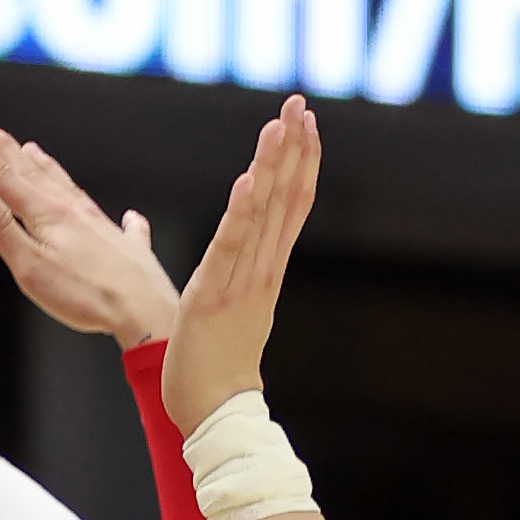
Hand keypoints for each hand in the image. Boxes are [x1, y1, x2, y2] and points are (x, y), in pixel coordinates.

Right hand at [0, 118, 181, 349]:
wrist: (144, 311)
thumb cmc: (85, 296)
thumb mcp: (30, 267)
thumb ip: (2, 227)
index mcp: (46, 213)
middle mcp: (72, 208)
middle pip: (30, 171)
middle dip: (2, 148)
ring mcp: (98, 222)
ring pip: (64, 185)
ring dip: (42, 165)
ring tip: (30, 149)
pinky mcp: (122, 244)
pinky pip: (111, 218)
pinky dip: (106, 211)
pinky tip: (128, 215)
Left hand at [162, 94, 322, 439]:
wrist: (216, 416)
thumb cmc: (216, 369)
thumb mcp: (227, 309)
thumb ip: (232, 277)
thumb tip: (237, 256)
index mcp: (265, 272)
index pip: (289, 206)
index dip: (299, 162)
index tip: (305, 122)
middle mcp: (261, 271)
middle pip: (284, 199)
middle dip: (293, 149)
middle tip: (301, 103)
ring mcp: (241, 283)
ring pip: (263, 215)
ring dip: (272, 166)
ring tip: (281, 124)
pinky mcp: (213, 297)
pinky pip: (230, 248)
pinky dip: (242, 213)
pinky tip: (250, 179)